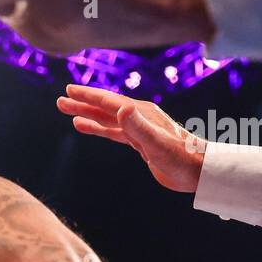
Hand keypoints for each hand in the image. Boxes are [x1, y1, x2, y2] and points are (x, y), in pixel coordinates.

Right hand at [56, 84, 206, 192]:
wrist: (200, 171)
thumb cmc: (181, 158)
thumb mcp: (157, 143)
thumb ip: (138, 125)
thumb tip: (120, 107)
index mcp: (141, 113)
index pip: (109, 102)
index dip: (88, 96)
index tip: (69, 90)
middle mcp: (139, 116)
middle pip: (105, 106)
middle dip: (83, 102)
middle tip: (61, 99)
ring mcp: (139, 128)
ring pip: (107, 118)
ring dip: (88, 114)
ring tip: (68, 111)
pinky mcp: (140, 141)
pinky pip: (113, 131)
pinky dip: (98, 128)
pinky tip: (86, 127)